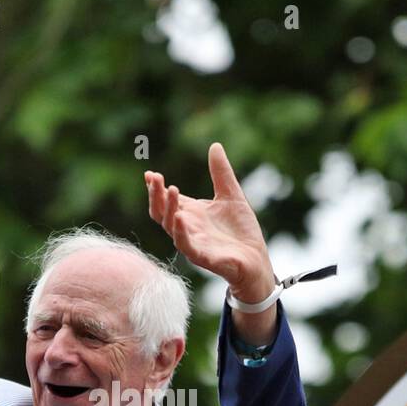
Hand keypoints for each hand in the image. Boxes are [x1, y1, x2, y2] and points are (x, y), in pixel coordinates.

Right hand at [145, 143, 276, 303]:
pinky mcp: (202, 257)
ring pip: (171, 227)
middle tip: (154, 178)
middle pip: (161, 212)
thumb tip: (215, 145)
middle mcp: (187, 228)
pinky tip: (180, 217)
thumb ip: (221, 173)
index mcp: (191, 213)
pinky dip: (181, 232)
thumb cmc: (241, 231)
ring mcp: (192, 243)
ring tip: (172, 189)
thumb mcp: (231, 195)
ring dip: (169, 208)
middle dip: (156, 196)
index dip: (156, 187)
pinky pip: (186, 245)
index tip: (150, 173)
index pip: (166, 199)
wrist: (256, 260)